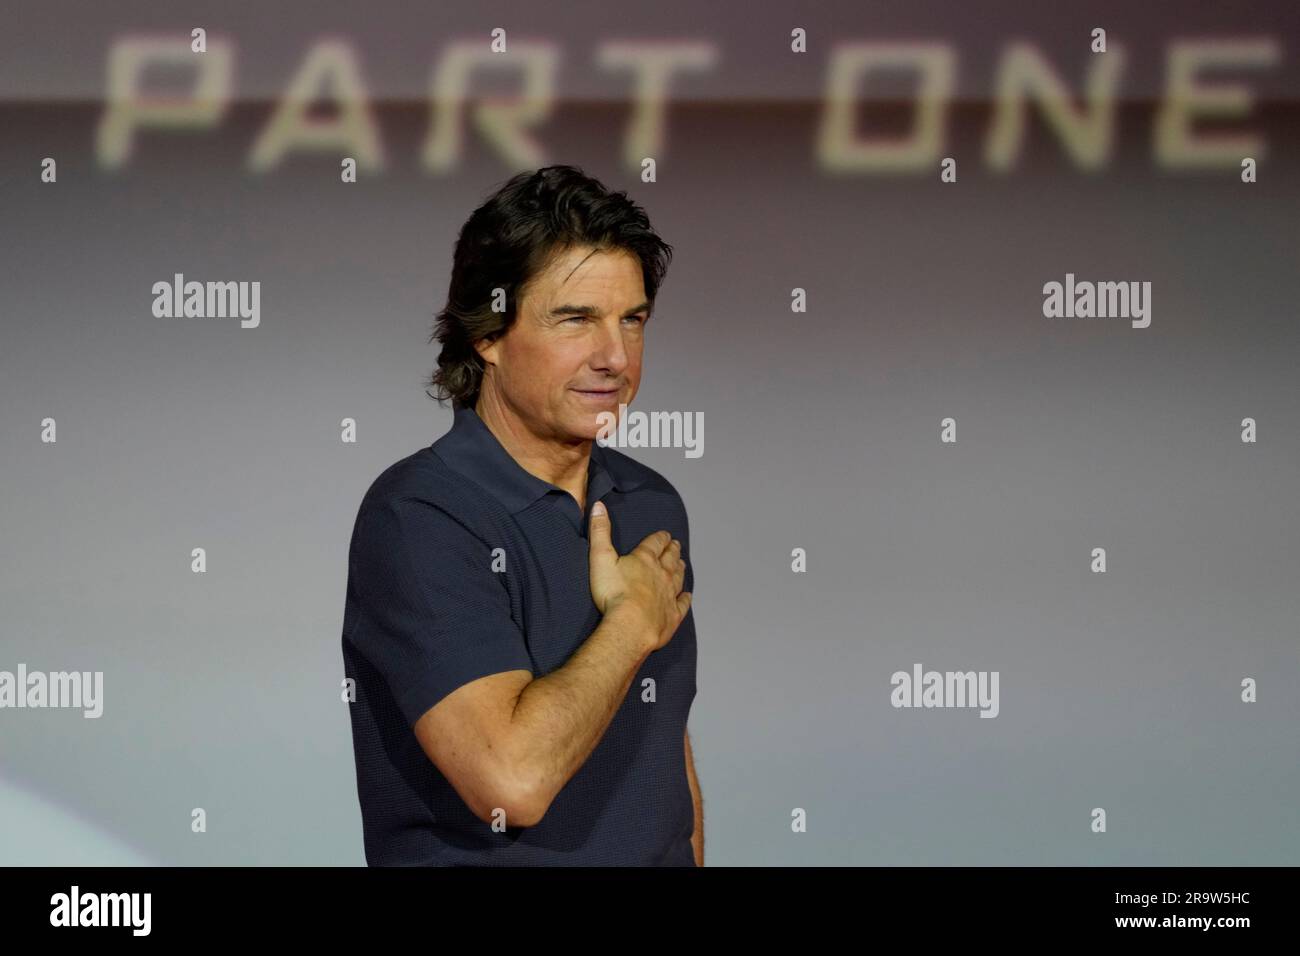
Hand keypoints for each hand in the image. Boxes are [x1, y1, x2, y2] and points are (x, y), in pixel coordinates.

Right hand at [587, 501, 691, 651]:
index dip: (660, 537)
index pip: (655, 543)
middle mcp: (662, 574)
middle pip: (670, 558)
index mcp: (645, 559)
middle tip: (676, 544)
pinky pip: (682, 604)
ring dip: (680, 569)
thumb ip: (600, 532)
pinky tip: (688, 596)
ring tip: (682, 563)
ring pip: (679, 578)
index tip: (665, 534)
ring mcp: (670, 595)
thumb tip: (598, 506)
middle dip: (673, 550)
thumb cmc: (613, 594)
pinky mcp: (672, 615)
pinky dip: (686, 599)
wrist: (630, 626)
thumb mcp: (601, 558)